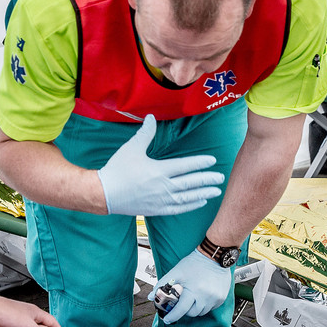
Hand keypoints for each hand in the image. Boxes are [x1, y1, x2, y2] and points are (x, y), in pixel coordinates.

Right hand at [98, 115, 224, 215]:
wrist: (105, 193)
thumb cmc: (117, 169)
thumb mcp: (131, 148)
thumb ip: (145, 133)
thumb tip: (151, 117)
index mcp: (159, 170)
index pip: (185, 165)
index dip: (200, 162)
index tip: (212, 160)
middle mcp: (163, 186)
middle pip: (191, 182)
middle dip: (207, 179)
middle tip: (220, 177)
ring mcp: (161, 200)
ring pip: (187, 197)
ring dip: (203, 193)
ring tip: (216, 190)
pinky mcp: (157, 209)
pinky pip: (178, 208)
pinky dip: (191, 205)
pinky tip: (201, 202)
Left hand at [153, 247, 233, 323]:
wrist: (215, 256)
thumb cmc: (194, 263)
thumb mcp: (177, 271)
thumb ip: (163, 284)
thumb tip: (151, 296)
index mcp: (194, 290)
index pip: (181, 310)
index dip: (173, 316)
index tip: (167, 320)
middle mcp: (206, 296)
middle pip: (192, 313)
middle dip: (185, 310)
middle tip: (182, 302)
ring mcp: (215, 298)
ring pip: (202, 312)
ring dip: (195, 308)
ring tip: (193, 296)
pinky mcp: (221, 298)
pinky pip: (211, 308)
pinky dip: (205, 304)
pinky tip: (203, 294)